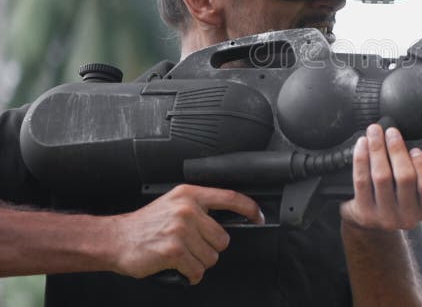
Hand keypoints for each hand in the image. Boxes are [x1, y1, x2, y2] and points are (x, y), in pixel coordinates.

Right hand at [107, 184, 263, 284]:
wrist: (115, 238)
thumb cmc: (144, 225)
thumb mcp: (173, 204)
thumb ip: (198, 207)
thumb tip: (227, 219)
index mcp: (189, 195)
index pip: (230, 197)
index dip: (249, 208)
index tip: (258, 216)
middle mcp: (187, 209)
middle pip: (223, 238)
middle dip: (211, 248)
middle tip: (192, 247)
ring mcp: (181, 230)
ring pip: (211, 257)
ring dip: (199, 262)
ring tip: (182, 255)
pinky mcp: (174, 250)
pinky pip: (197, 270)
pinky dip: (191, 275)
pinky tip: (179, 268)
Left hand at [340, 123, 421, 230]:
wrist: (372, 221)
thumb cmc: (401, 196)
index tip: (416, 148)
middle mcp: (407, 217)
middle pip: (404, 178)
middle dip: (397, 149)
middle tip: (391, 131)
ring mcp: (384, 217)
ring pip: (381, 177)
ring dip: (377, 149)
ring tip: (374, 132)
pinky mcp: (363, 213)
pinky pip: (361, 181)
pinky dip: (361, 159)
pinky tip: (362, 144)